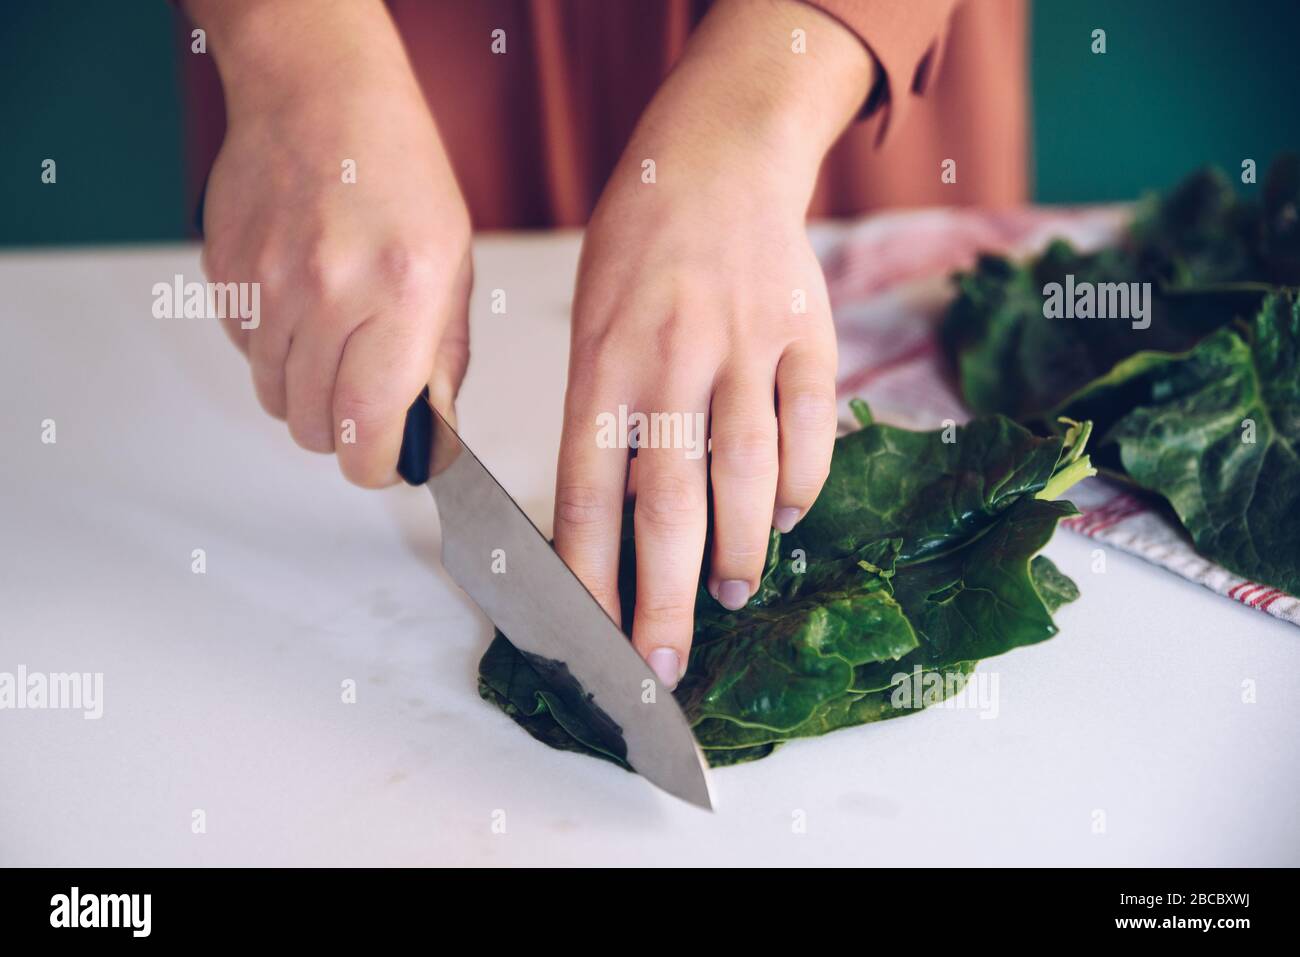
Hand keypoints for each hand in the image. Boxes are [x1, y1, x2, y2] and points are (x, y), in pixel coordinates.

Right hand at [192, 0, 470, 485]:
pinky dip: (276, 351)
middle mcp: (328, 294)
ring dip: (307, 392)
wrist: (318, 98)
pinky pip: (247, 355)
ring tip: (337, 340)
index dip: (375, 466)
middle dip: (344, 434)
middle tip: (367, 405)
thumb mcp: (453, 269)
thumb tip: (432, 437)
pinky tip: (303, 304)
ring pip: (275, 398)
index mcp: (401, 295)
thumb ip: (443, 362)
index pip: (368, 430)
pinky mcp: (225, 277)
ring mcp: (267, 285)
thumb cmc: (398, 173)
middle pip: (314, 428)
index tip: (384, 464)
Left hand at [553, 0, 873, 687]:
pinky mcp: (804, 335)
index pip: (587, 490)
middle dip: (664, 596)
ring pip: (746, 473)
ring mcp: (743, 347)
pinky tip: (788, 517)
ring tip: (731, 592)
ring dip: (739, 547)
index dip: (590, 574)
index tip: (596, 638)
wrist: (715, 155)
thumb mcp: (592, 324)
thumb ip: (606, 417)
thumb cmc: (637, 249)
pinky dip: (803, 483)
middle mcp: (670, 360)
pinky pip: (810, 427)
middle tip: (664, 662)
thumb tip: (620, 525)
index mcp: (602, 362)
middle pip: (667, 501)